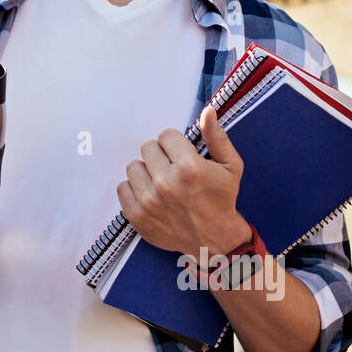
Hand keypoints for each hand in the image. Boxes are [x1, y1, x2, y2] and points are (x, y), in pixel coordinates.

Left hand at [116, 106, 249, 258]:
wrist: (214, 240)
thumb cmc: (222, 199)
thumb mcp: (230, 166)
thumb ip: (217, 137)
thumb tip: (208, 110)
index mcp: (189, 167)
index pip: (165, 135)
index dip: (175, 145)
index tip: (183, 157)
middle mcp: (166, 183)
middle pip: (147, 148)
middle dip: (160, 156)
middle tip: (173, 171)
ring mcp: (149, 201)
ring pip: (133, 166)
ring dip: (146, 172)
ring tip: (161, 183)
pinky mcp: (136, 216)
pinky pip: (122, 187)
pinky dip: (134, 189)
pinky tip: (151, 196)